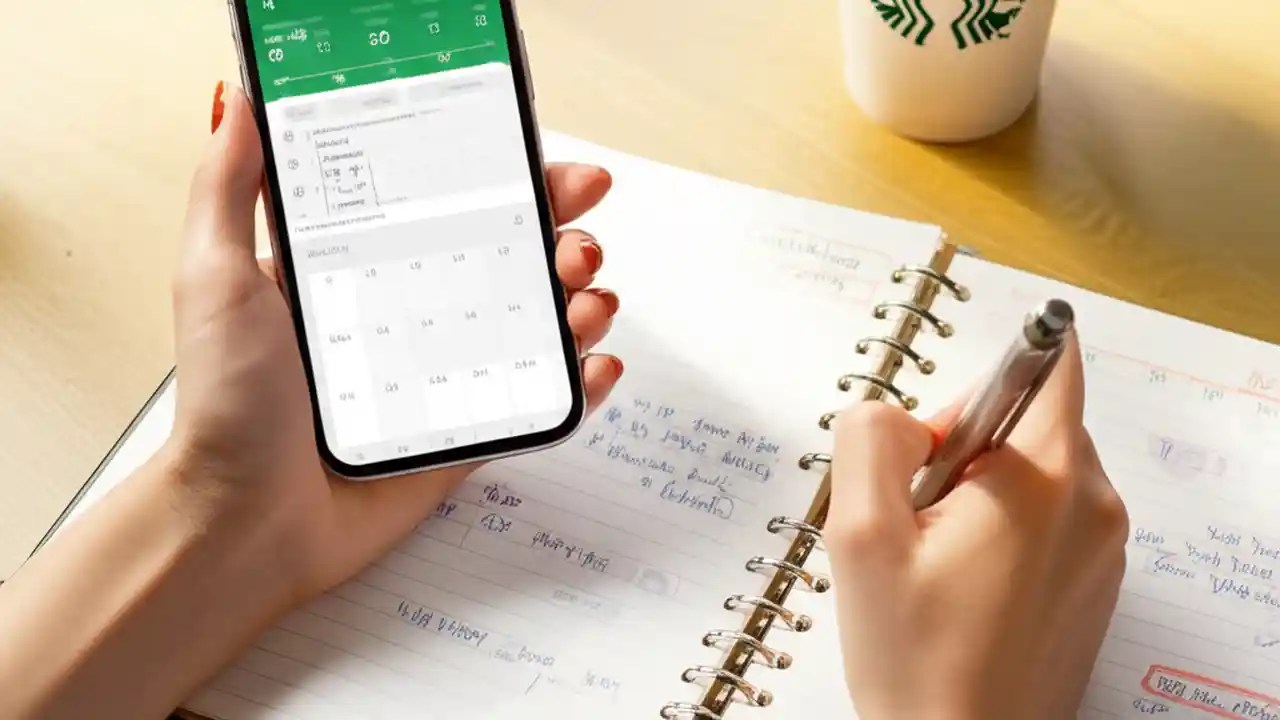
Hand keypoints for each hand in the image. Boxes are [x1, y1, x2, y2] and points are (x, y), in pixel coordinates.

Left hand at [167, 85, 623, 603]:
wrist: (247, 524)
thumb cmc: (227, 406)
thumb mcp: (216, 276)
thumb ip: (229, 186)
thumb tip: (241, 104)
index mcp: (363, 270)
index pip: (452, 206)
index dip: (509, 182)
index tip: (549, 166)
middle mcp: (410, 314)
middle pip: (509, 259)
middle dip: (562, 238)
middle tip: (579, 240)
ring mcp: (444, 375)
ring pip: (536, 325)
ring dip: (580, 301)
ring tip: (587, 299)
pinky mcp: (464, 433)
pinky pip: (539, 400)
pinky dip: (581, 381)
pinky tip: (598, 364)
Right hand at [826, 332, 1128, 719]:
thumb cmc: (919, 662)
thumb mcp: (861, 534)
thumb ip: (870, 439)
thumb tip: (897, 415)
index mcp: (1046, 480)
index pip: (1050, 361)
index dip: (984, 373)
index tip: (945, 422)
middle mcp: (1093, 505)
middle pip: (1028, 419)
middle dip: (964, 446)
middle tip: (917, 513)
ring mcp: (1100, 547)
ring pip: (1033, 470)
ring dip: (979, 491)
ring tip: (936, 558)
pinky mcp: (1091, 580)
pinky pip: (1046, 517)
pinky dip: (1001, 528)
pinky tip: (960, 583)